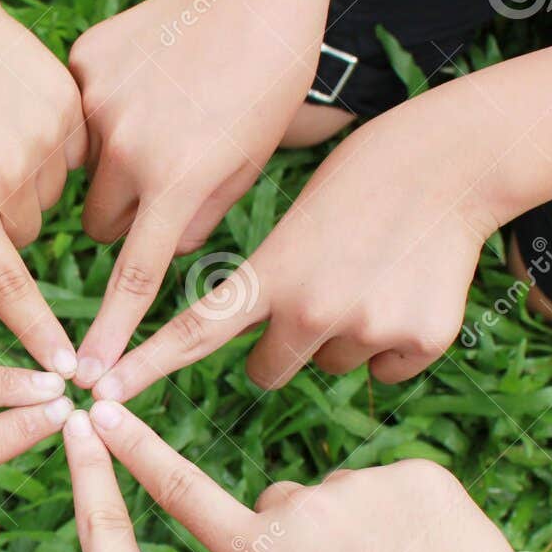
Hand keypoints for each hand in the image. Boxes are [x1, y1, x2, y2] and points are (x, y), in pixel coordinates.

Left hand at [0, 0, 85, 375]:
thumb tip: (2, 254)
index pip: (6, 285)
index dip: (37, 331)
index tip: (66, 370)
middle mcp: (5, 178)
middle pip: (27, 233)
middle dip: (8, 217)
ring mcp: (41, 141)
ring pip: (50, 195)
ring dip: (29, 179)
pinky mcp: (67, 108)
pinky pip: (73, 153)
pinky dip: (52, 144)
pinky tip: (18, 113)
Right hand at [69, 0, 325, 382]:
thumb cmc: (268, 84)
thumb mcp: (247, 165)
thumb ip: (198, 219)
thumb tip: (158, 251)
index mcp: (177, 179)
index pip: (133, 275)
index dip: (111, 330)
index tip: (88, 372)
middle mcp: (127, 146)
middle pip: (98, 222)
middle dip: (123, 217)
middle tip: (164, 183)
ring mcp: (98, 102)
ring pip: (85, 168)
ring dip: (112, 163)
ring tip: (161, 123)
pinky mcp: (84, 64)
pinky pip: (80, 111)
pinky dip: (105, 109)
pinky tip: (148, 82)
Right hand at [88, 400, 535, 551]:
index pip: (183, 494)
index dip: (139, 452)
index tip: (102, 412)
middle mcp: (297, 512)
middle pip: (281, 507)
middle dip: (305, 537)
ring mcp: (356, 485)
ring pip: (344, 500)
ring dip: (365, 532)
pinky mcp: (412, 470)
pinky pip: (396, 488)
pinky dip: (412, 521)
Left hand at [92, 101, 496, 401]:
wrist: (451, 159)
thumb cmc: (360, 181)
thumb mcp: (291, 221)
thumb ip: (266, 282)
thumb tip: (258, 344)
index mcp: (271, 272)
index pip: (194, 332)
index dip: (146, 366)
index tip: (100, 393)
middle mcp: (314, 308)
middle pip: (268, 370)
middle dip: (282, 345)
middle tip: (316, 291)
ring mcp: (368, 327)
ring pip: (332, 365)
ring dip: (344, 335)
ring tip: (371, 272)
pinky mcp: (420, 340)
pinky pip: (386, 369)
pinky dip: (396, 341)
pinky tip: (409, 288)